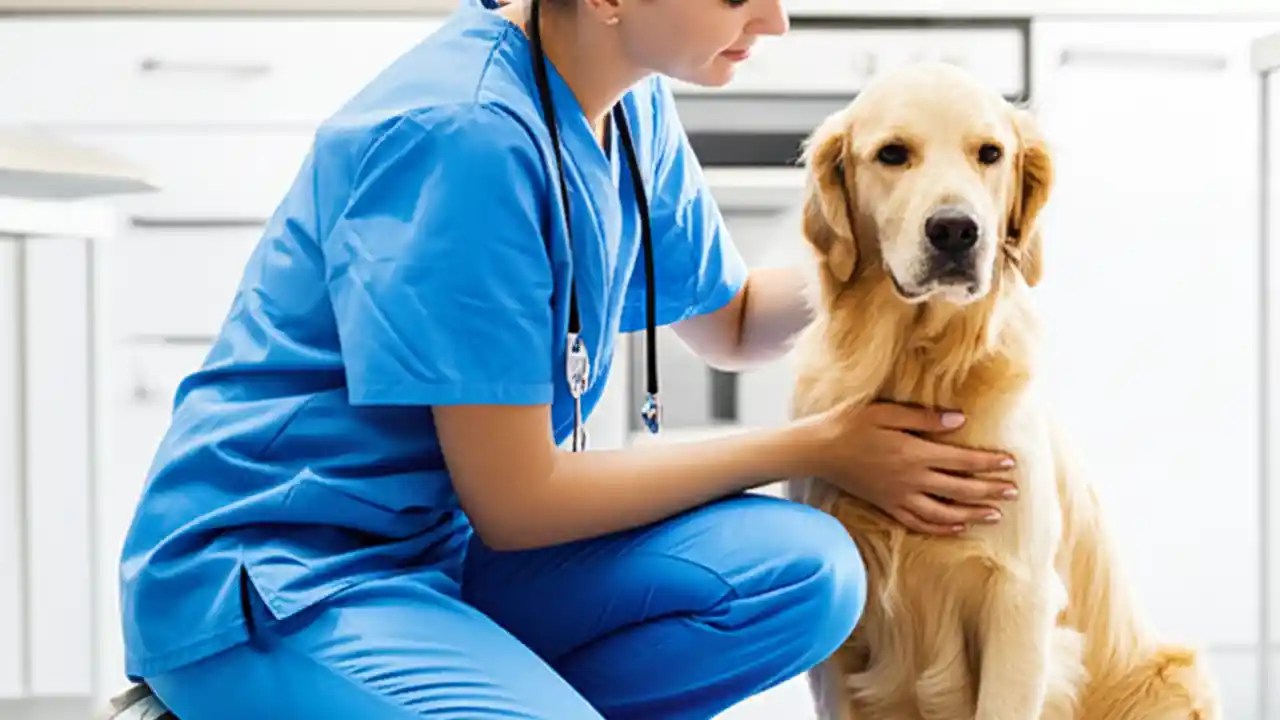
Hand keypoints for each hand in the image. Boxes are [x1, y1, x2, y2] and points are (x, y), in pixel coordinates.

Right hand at [803, 400, 1018, 534]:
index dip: (989, 463)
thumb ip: (924, 418)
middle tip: (1014, 491)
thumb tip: (960, 420)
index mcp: (915, 453)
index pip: (962, 461)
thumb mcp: (886, 411)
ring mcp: (900, 496)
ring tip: (995, 514)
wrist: (819, 450)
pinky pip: (920, 522)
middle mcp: (912, 479)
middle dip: (990, 490)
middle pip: (960, 489)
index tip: (1011, 463)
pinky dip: (942, 527)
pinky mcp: (888, 505)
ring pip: (945, 512)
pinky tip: (958, 527)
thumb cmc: (850, 423)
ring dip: (973, 513)